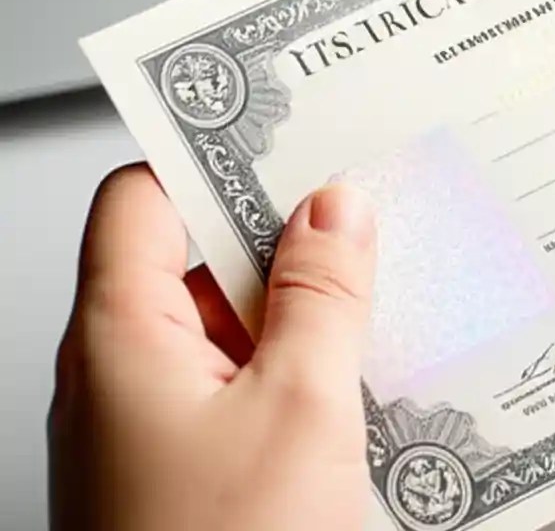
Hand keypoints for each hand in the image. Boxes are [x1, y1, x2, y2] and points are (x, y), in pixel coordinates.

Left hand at [49, 165, 377, 530]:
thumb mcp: (301, 408)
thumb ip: (320, 297)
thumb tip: (335, 214)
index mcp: (121, 338)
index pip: (145, 200)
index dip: (215, 162)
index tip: (293, 152)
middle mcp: (118, 377)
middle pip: (197, 266)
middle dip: (284, 255)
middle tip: (359, 252)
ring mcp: (147, 430)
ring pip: (227, 337)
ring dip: (299, 332)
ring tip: (366, 347)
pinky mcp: (180, 472)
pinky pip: (236, 397)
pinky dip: (291, 389)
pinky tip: (350, 410)